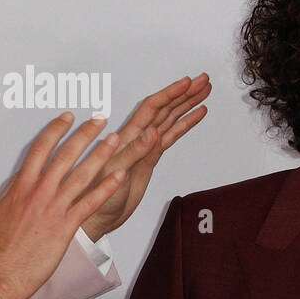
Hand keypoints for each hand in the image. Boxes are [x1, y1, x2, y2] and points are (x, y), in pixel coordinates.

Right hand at [0, 113, 125, 298]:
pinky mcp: (66, 226)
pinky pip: (91, 201)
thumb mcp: (2, 208)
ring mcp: (54, 208)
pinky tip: (120, 174)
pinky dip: (107, 186)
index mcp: (22, 185)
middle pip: (66, 154)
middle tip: (100, 119)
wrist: (1, 271)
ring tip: (115, 139)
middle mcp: (39, 191)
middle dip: (85, 134)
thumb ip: (16, 189)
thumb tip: (24, 175)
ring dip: (101, 154)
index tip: (68, 117)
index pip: (41, 148)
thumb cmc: (0, 245)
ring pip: (82, 173)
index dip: (56, 130)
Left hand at [79, 74, 210, 241]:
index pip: (152, 109)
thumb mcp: (114, 173)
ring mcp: (145, 147)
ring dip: (187, 105)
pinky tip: (195, 116)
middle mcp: (137, 138)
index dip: (170, 94)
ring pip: (170, 119)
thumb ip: (133, 152)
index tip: (188, 83)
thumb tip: (152, 133)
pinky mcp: (150, 159)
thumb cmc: (94, 196)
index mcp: (127, 137)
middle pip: (165, 108)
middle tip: (204, 80)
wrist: (96, 217)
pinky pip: (170, 136)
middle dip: (185, 93)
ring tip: (205, 91)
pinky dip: (184, 125)